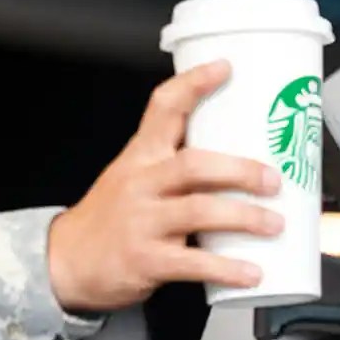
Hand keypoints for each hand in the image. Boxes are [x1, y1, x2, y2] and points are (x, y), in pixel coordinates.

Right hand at [47, 59, 282, 311]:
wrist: (66, 261)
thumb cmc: (110, 218)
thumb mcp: (131, 177)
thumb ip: (175, 164)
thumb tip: (242, 154)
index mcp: (141, 157)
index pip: (163, 108)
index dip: (194, 85)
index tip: (226, 68)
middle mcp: (140, 184)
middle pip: (193, 164)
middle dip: (239, 169)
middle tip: (273, 179)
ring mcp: (141, 222)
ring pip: (198, 211)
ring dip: (244, 217)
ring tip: (273, 223)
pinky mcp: (145, 260)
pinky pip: (192, 263)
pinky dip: (227, 268)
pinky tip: (252, 271)